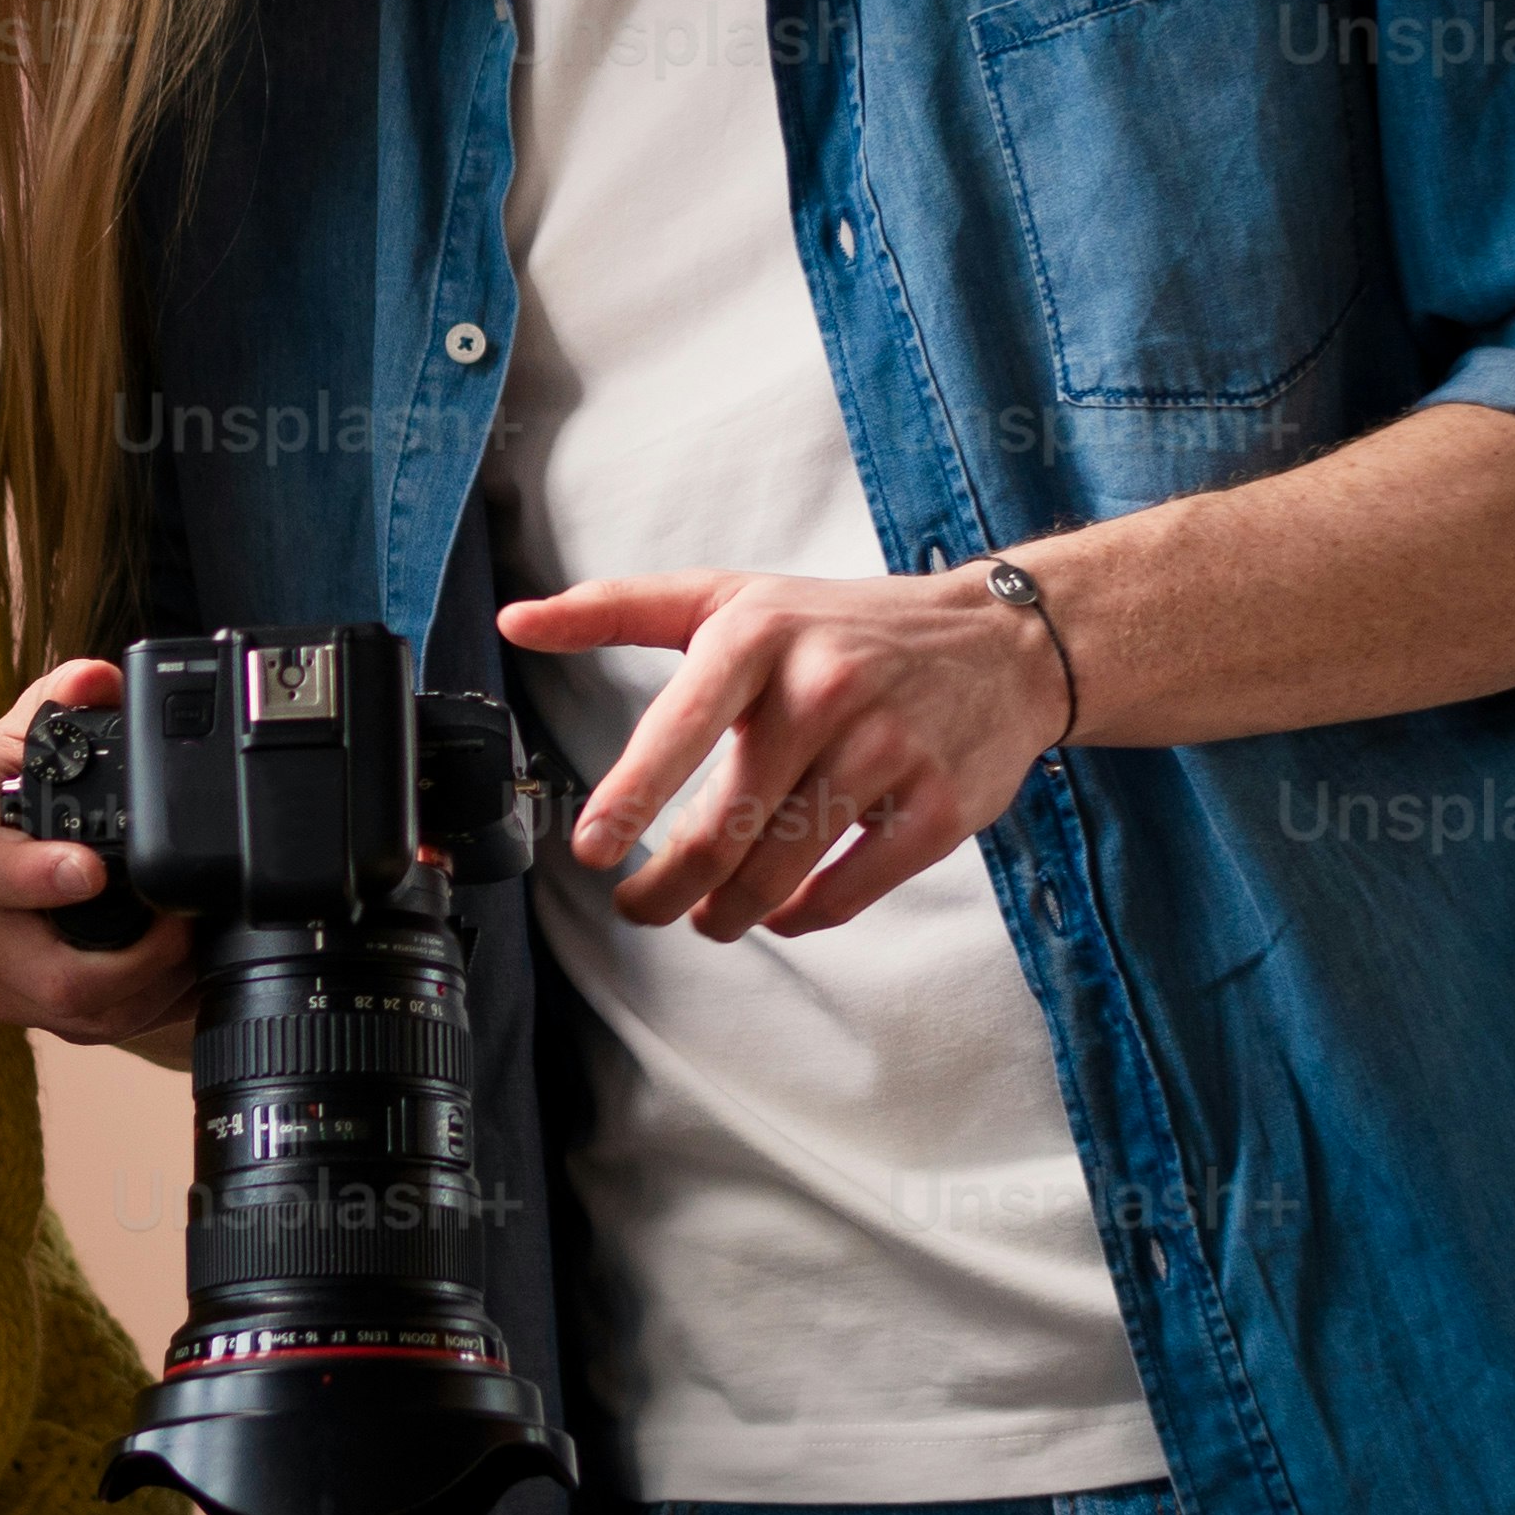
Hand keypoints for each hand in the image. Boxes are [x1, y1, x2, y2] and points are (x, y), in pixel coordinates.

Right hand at [0, 655, 198, 1047]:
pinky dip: (142, 1004)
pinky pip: (81, 1025)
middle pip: (25, 958)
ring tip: (191, 950)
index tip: (89, 874)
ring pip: (61, 1005)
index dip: (26, 870)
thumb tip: (92, 682)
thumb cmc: (45, 777)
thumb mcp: (61, 727)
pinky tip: (174, 974)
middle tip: (182, 928)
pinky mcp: (14, 999)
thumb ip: (75, 696)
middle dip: (124, 955)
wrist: (49, 841)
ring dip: (143, 984)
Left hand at [499, 563, 1071, 942]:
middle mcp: (826, 689)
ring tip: (705, 914)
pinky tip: (777, 909)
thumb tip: (513, 620)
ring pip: (778, 870)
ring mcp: (888, 750)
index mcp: (762, 636)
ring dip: (725, 911)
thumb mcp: (734, 600)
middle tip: (640, 904)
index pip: (683, 720)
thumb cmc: (845, 626)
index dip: (632, 794)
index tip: (592, 851)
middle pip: (725, 826)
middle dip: (667, 886)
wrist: (1001, 643)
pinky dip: (799, 914)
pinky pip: (847, 891)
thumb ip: (618, 610)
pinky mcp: (937, 808)